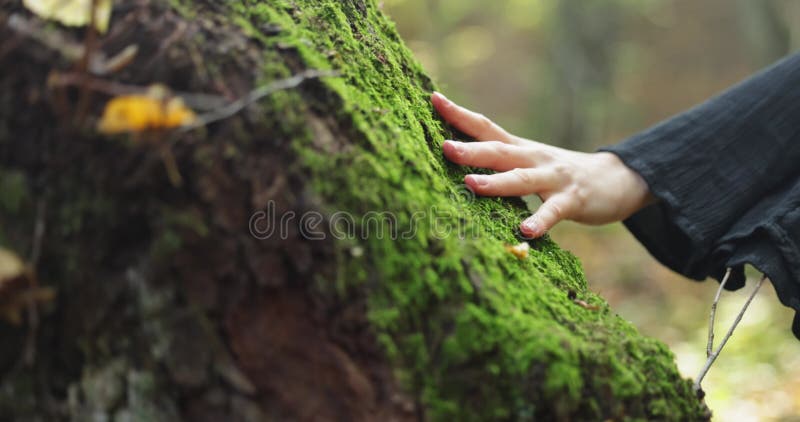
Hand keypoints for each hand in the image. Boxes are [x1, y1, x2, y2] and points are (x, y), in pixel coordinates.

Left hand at [432, 92, 654, 237]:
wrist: (618, 178)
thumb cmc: (560, 174)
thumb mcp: (529, 162)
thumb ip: (500, 162)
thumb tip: (458, 161)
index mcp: (519, 149)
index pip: (486, 127)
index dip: (460, 115)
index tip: (434, 99)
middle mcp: (533, 158)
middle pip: (498, 151)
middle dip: (470, 149)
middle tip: (443, 147)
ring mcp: (553, 178)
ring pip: (521, 179)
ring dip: (495, 182)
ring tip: (470, 184)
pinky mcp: (572, 200)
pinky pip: (553, 212)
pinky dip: (540, 220)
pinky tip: (525, 231)